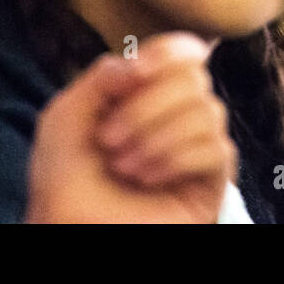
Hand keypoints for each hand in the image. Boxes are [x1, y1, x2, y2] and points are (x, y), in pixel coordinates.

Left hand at [26, 32, 235, 222]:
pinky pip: (217, 148)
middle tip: (107, 139)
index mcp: (150, 92)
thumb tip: (138, 64)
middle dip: (146, 106)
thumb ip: (100, 77)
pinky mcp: (213, 179)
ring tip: (122, 167)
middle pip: (194, 78)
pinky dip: (176, 159)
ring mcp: (200, 146)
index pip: (184, 52)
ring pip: (208, 111)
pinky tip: (147, 178)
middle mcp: (180, 114)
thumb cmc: (65, 180)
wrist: (71, 230)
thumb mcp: (66, 116)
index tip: (136, 72)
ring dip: (156, 137)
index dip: (168, 52)